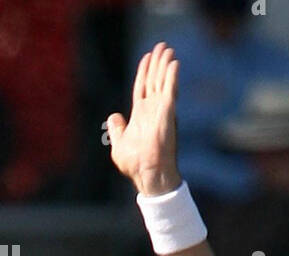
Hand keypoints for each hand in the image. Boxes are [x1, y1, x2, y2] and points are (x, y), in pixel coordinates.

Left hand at [107, 42, 181, 196]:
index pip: (142, 88)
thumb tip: (114, 116)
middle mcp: (152, 110)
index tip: (148, 57)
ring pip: (163, 82)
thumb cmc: (135, 165)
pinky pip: (170, 91)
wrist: (147, 175)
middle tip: (162, 46)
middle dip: (157, 63)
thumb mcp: (119, 144)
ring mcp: (161, 111)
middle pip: (154, 80)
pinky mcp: (167, 113)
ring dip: (165, 65)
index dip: (144, 72)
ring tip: (168, 49)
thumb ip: (116, 129)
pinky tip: (174, 63)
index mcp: (141, 115)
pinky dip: (171, 77)